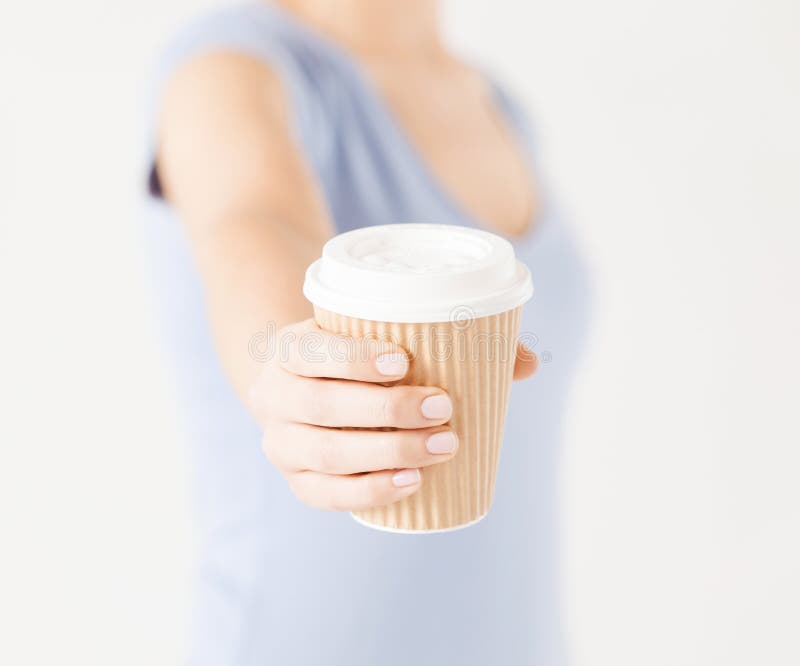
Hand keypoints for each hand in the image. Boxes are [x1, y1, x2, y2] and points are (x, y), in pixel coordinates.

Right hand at [248, 319, 536, 510]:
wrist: (307, 388)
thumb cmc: (359, 358)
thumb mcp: (382, 335)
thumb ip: (453, 341)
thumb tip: (526, 363)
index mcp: (288, 347)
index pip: (310, 350)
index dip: (353, 358)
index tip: (405, 362)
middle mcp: (272, 394)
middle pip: (321, 406)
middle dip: (386, 410)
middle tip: (443, 408)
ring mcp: (280, 442)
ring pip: (327, 454)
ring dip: (388, 452)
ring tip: (443, 446)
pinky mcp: (296, 481)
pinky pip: (325, 495)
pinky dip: (368, 492)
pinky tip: (410, 483)